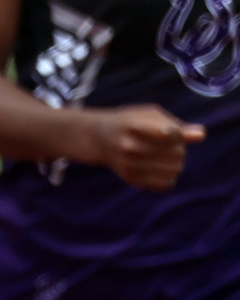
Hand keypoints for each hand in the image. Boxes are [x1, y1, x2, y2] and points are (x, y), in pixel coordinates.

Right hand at [88, 104, 204, 189]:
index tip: (170, 131)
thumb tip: (200, 135)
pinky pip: (164, 184)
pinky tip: (164, 170)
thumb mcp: (149, 115)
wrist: (99, 139)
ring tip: (168, 158)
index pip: (170, 134)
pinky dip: (170, 178)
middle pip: (176, 153)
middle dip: (179, 148)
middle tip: (171, 146)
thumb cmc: (131, 123)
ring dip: (177, 163)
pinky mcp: (130, 178)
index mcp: (133, 126)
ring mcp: (129, 164)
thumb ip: (175, 124)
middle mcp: (128, 147)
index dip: (177, 134)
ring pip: (173, 170)